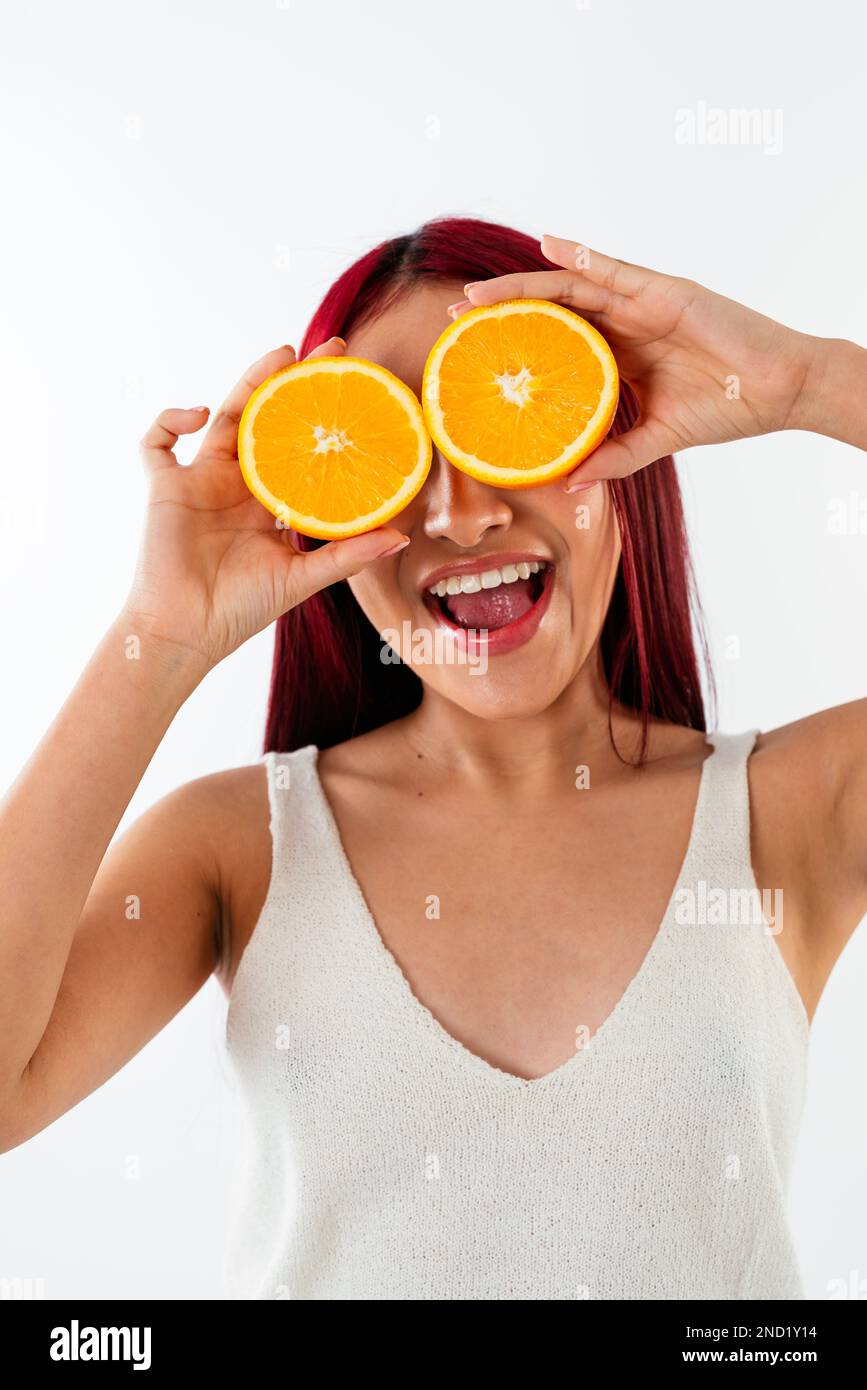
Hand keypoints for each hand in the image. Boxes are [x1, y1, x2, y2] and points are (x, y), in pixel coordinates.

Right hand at [122, 340, 408, 673]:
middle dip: (294, 382)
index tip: (358, 387)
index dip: (324, 417)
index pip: (300, 446)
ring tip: (281, 354)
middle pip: (267, 419)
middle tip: (330, 350)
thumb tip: (401, 537)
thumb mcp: (303, 578)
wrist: (186, 633)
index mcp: (268, 502)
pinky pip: (158, 440)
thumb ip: (348, 554)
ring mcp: (199, 481)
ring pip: (222, 416)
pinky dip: (172, 418)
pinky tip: (201, 414)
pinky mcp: (164, 485)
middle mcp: (236, 484)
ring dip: (250, 383)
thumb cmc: (240, 610)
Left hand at [453, 234, 818, 483]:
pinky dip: (578, 254)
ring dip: (522, 287)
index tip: (472, 357)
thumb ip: (614, 458)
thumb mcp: (657, 440)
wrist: (779, 391)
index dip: (515, 345)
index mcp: (620, 356)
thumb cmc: (727, 409)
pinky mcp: (663, 290)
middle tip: (457, 319)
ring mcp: (641, 303)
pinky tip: (545, 245)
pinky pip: (612, 267)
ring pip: (570, 286)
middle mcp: (624, 323)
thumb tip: (569, 485)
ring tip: (479, 295)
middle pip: (552, 310)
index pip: (556, 344)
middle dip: (503, 312)